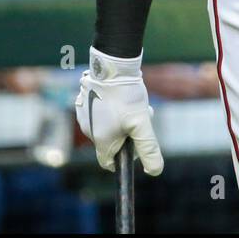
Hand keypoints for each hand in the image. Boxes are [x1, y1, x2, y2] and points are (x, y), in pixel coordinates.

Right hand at [75, 47, 164, 175]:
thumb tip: (155, 171)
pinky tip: (120, 96)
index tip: (135, 144)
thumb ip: (148, 147)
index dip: (124, 158)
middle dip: (126, 135)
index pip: (109, 162)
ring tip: (132, 104)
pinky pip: (99, 112)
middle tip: (139, 117)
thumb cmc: (126, 95)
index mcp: (100, 140)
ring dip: (120, 121)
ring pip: (106, 126)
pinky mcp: (83, 101)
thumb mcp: (141, 123)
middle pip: (110, 142)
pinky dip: (111, 109)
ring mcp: (84, 115)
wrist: (111, 66)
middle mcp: (88, 130)